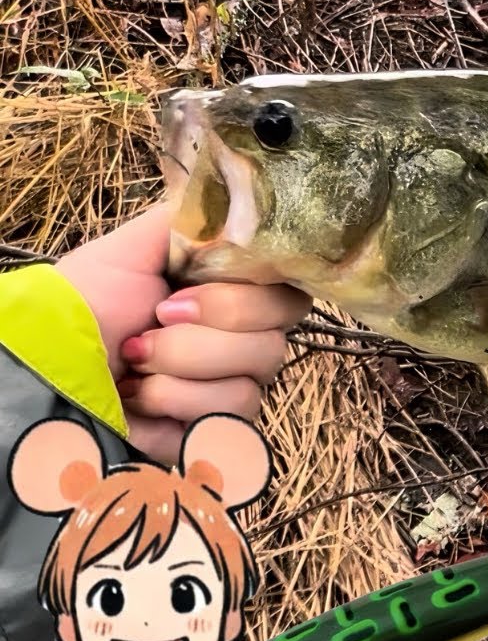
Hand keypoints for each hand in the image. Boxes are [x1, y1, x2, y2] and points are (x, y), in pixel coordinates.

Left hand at [54, 203, 312, 463]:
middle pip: (273, 343)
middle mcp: (242, 344)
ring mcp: (231, 390)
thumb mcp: (135, 244)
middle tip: (151, 325)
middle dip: (199, 336)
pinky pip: (225, 419)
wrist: (47, 363)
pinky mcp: (213, 432)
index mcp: (234, 296)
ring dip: (179, 368)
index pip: (287, 298)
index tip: (180, 295)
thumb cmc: (86, 304)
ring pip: (250, 383)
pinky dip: (172, 403)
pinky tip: (138, 398)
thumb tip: (248, 208)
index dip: (242, 301)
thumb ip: (197, 220)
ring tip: (134, 363)